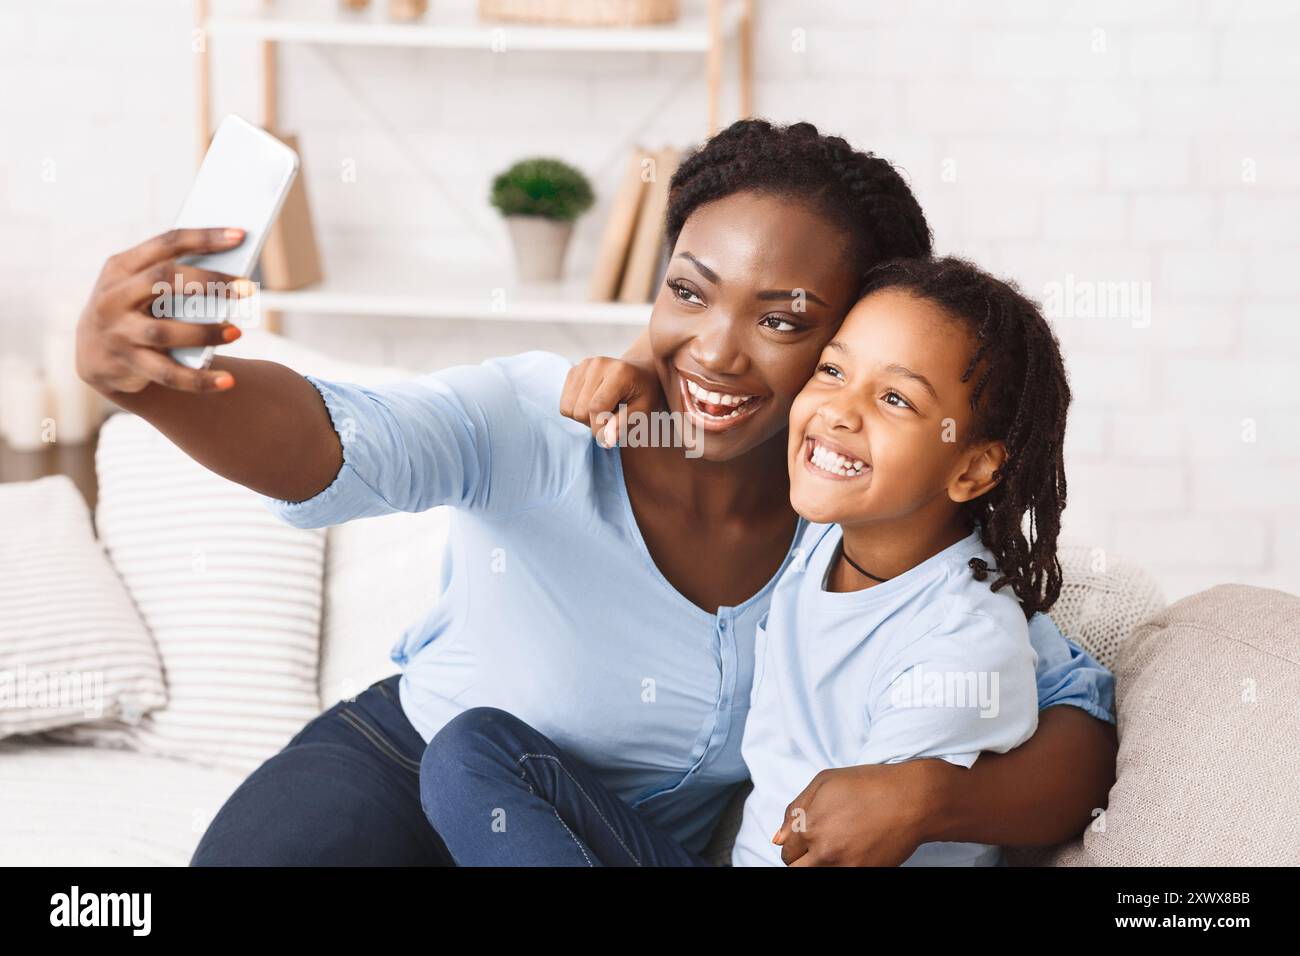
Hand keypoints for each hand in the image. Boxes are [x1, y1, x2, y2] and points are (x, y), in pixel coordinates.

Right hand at [76, 227, 252, 394]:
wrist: (93, 355)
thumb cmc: (134, 310)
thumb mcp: (141, 287)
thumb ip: (175, 279)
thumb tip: (232, 276)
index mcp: (121, 266)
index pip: (166, 244)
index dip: (204, 237)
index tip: (240, 235)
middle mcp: (114, 296)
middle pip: (163, 280)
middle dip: (209, 282)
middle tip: (248, 288)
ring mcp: (118, 331)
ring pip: (164, 331)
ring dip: (205, 332)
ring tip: (237, 332)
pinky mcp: (126, 363)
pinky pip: (167, 374)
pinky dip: (199, 379)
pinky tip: (227, 381)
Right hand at [559, 355, 662, 447]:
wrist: (639, 373)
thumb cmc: (643, 394)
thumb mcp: (643, 410)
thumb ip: (623, 424)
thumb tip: (606, 440)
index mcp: (618, 372)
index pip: (596, 408)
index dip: (600, 428)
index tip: (610, 436)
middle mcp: (597, 364)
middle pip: (579, 410)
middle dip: (593, 423)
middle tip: (610, 419)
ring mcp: (583, 366)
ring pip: (568, 408)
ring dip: (584, 417)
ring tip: (602, 411)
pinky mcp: (573, 371)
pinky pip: (564, 403)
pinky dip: (576, 409)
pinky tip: (592, 403)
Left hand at [773, 761, 944, 866]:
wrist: (911, 800)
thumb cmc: (868, 784)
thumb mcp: (824, 782)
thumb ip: (795, 810)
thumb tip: (778, 838)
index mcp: (809, 826)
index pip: (786, 850)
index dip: (794, 843)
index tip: (807, 837)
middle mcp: (823, 851)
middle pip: (795, 869)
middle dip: (800, 859)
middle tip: (817, 846)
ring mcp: (844, 866)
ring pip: (815, 874)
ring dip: (819, 864)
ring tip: (835, 847)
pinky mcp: (864, 873)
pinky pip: (840, 876)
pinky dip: (840, 867)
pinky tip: (851, 851)